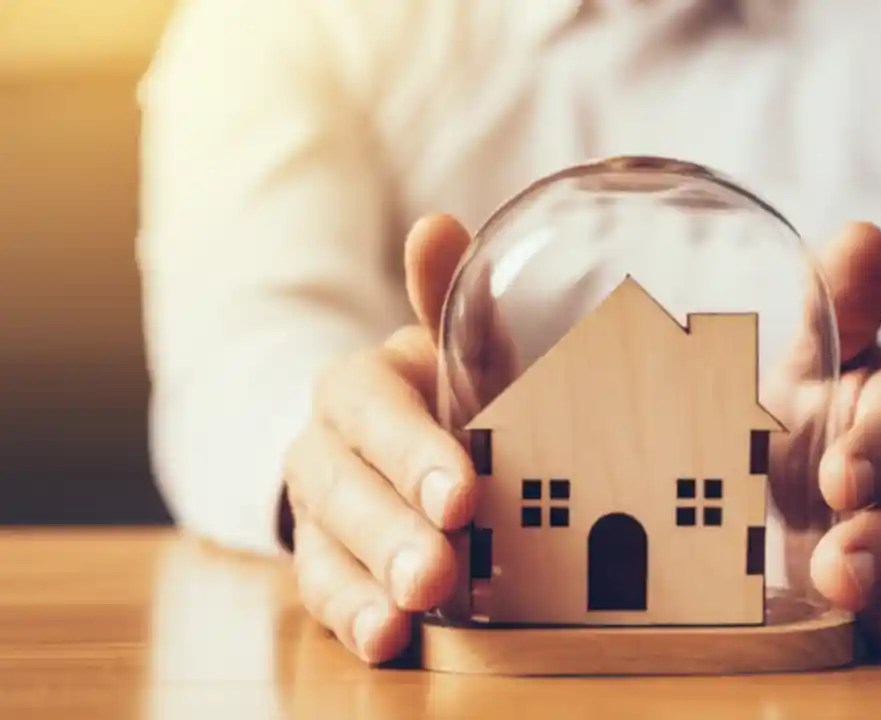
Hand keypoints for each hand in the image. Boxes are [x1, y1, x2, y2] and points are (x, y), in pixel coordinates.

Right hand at [283, 216, 481, 662]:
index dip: (412, 451)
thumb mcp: (456, 350)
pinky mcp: (321, 563)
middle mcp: (325, 445)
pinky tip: (386, 639)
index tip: (462, 493)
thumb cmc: (445, 396)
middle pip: (346, 486)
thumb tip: (437, 225)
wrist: (392, 448)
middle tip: (439, 566)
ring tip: (407, 613)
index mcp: (360, 385)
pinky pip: (325, 591)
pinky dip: (353, 617)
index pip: (374, 411)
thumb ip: (448, 298)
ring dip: (369, 582)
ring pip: (328, 545)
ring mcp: (317, 510)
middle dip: (393, 530)